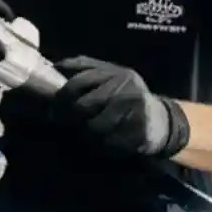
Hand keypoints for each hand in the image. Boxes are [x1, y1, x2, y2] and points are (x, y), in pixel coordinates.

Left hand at [53, 57, 190, 157]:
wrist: (159, 119)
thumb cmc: (127, 96)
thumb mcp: (110, 75)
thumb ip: (84, 68)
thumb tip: (54, 65)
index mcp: (118, 74)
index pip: (79, 83)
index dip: (61, 97)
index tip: (52, 107)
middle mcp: (126, 91)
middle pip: (83, 106)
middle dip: (68, 116)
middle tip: (61, 122)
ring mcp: (133, 114)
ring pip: (93, 127)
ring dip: (82, 133)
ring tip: (80, 133)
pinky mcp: (137, 135)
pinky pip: (106, 144)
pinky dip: (97, 146)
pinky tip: (97, 143)